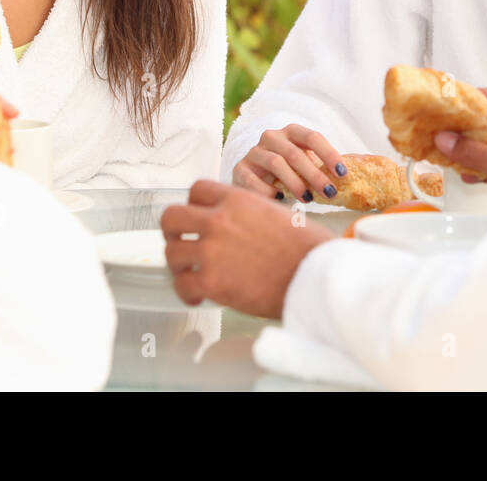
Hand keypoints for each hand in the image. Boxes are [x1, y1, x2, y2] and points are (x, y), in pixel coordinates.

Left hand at [161, 181, 334, 317]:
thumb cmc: (308, 249)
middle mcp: (219, 221)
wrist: (315, 277)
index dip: (194, 205)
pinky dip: (185, 292)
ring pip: (171, 252)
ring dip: (178, 264)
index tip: (196, 218)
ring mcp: (212, 251)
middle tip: (179, 242)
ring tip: (189, 274)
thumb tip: (240, 224)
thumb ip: (250, 213)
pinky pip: (181, 284)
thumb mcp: (277, 213)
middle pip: (171, 217)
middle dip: (172, 231)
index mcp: (237, 200)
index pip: (197, 190)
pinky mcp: (211, 282)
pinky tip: (196, 296)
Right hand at [231, 124, 346, 201]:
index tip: (342, 173)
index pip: (311, 137)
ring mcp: (254, 152)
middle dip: (314, 174)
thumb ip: (320, 167)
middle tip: (329, 192)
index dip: (328, 153)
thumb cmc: (287, 171)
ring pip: (275, 163)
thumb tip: (348, 180)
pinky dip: (268, 191)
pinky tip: (280, 199)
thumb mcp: (303, 164)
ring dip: (295, 182)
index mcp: (291, 132)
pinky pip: (253, 180)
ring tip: (307, 199)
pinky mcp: (240, 169)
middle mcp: (271, 137)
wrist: (252, 176)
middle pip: (294, 153)